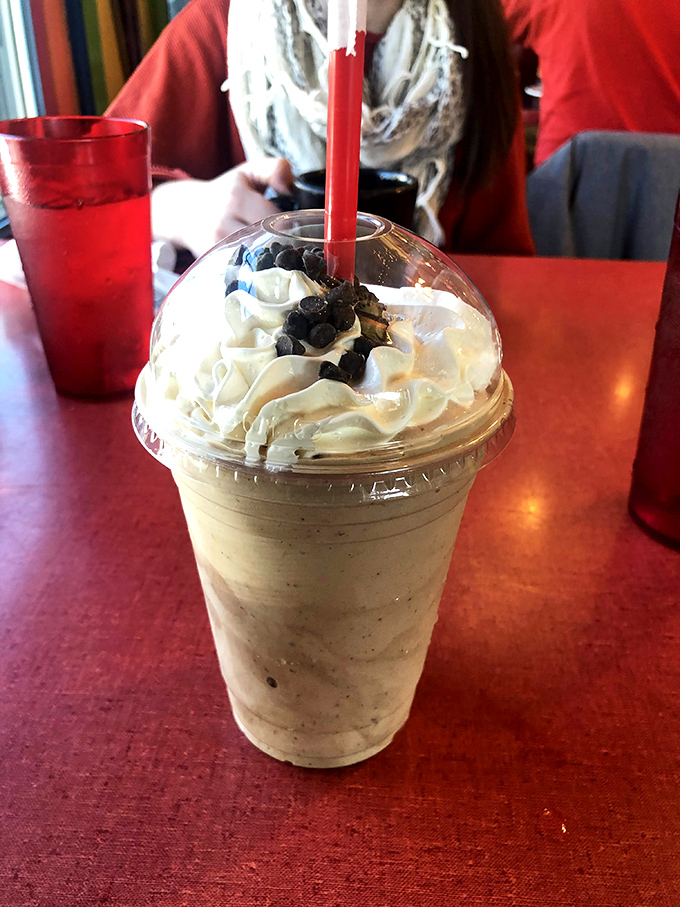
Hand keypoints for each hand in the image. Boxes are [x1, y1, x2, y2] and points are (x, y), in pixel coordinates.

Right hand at [151, 157, 293, 257]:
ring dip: (268, 255)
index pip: (275, 217)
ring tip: (269, 247)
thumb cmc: (225, 192)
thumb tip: (289, 187)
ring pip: (256, 256)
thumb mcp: (250, 171)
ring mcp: (216, 244)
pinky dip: (253, 265)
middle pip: (266, 239)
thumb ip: (275, 169)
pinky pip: (242, 267)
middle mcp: (223, 221)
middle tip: (284, 238)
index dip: (288, 222)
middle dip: (280, 240)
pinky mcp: (212, 260)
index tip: (292, 224)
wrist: (186, 211)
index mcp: (235, 196)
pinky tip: (255, 257)